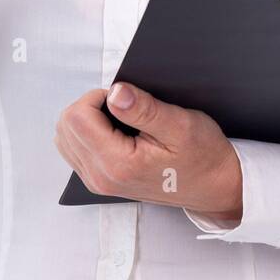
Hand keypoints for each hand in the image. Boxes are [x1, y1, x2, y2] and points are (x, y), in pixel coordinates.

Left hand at [54, 83, 242, 221]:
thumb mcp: (180, 125)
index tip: (126, 98)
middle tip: (125, 106)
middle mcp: (101, 177)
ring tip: (121, 119)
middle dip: (90, 106)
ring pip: (65, 137)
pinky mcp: (100, 181)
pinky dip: (88, 133)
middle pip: (66, 126)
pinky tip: (114, 131)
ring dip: (87, 119)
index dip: (98, 97)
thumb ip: (144, 109)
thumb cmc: (202, 155)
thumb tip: (115, 93)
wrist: (214, 187)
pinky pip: (75, 149)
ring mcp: (98, 182)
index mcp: (118, 163)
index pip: (77, 117)